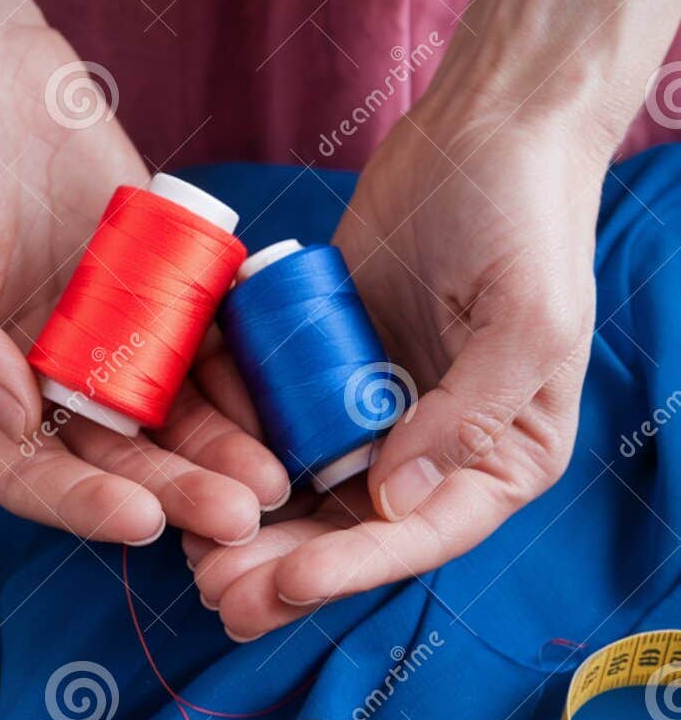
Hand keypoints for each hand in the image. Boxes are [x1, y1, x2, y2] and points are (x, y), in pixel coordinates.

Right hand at [0, 13, 289, 545]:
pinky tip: (279, 411)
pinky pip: (201, 352)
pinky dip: (240, 384)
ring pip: (167, 420)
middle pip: (112, 461)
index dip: (82, 504)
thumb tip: (13, 412)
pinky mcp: (151, 298)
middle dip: (175, 493)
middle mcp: (36, 387)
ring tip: (270, 482)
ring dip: (219, 454)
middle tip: (238, 517)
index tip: (140, 518)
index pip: (24, 472)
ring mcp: (99, 346)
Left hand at [183, 85, 605, 637]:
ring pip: (309, 495)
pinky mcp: (328, 370)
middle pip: (356, 531)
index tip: (288, 583)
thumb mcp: (528, 319)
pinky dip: (238, 460)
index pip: (424, 532)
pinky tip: (190, 484)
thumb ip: (472, 416)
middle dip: (287, 569)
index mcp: (503, 456)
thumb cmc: (526, 217)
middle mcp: (439, 449)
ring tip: (196, 564)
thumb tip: (400, 500)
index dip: (354, 566)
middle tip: (219, 595)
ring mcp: (378, 411)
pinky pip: (278, 428)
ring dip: (254, 533)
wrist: (486, 124)